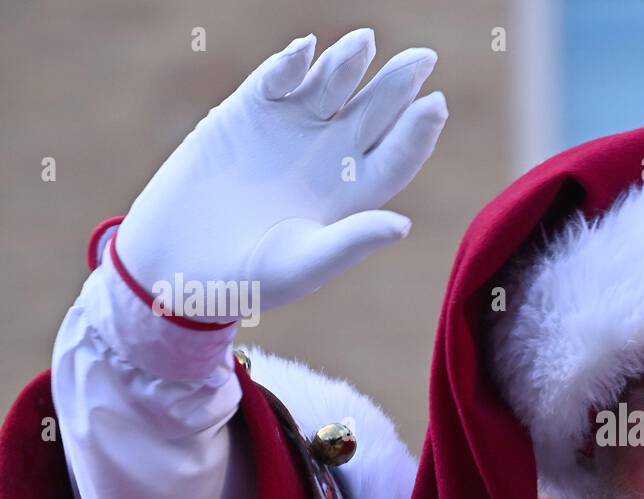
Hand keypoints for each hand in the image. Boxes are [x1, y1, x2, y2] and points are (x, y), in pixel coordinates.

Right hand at [114, 28, 447, 315]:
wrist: (177, 264)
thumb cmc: (246, 279)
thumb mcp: (302, 264)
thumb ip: (350, 242)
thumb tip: (403, 225)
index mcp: (353, 195)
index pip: (397, 156)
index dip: (418, 131)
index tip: (435, 106)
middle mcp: (331, 156)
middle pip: (375, 112)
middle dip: (398, 84)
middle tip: (424, 59)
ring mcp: (291, 130)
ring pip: (330, 86)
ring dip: (347, 64)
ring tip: (364, 44)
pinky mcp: (248, 113)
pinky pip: (276, 80)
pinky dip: (289, 64)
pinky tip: (305, 51)